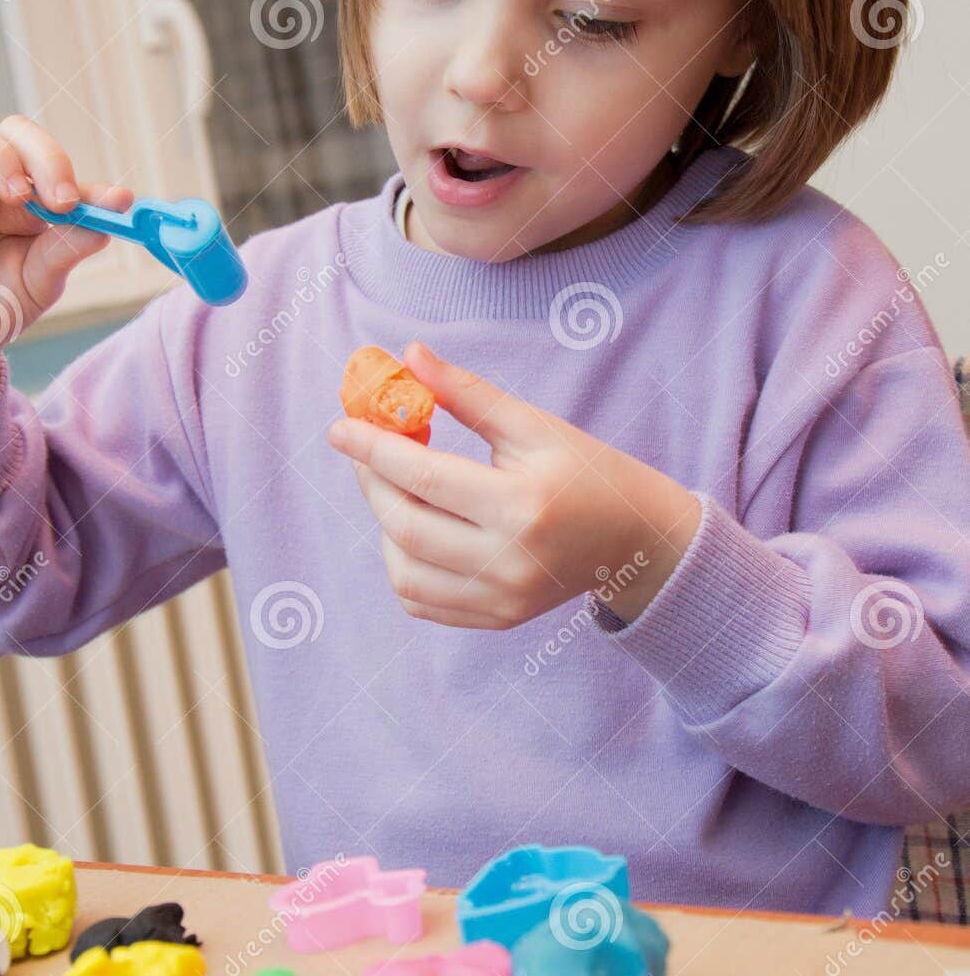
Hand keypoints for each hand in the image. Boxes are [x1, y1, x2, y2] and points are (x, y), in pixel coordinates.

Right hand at [0, 115, 131, 444]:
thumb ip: (70, 247)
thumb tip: (109, 219)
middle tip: (64, 200)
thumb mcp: (43, 279)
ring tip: (19, 196)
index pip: (54, 164)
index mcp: (27, 195)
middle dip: (46, 157)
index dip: (87, 179)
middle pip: (14, 132)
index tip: (116, 201)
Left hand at [327, 341, 701, 628]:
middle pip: (405, 526)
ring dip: (384, 525)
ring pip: (403, 571)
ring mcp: (501, 600)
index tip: (340, 427)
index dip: (373, 449)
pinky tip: (414, 529)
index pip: (423, 477)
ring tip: (398, 489)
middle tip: (366, 451)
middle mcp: (509, 562)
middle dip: (373, 482)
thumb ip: (466, 394)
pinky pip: (421, 601)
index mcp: (522, 506)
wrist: (635, 540)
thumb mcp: (532, 425)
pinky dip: (402, 563)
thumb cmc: (584, 471)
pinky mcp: (496, 620)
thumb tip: (408, 356)